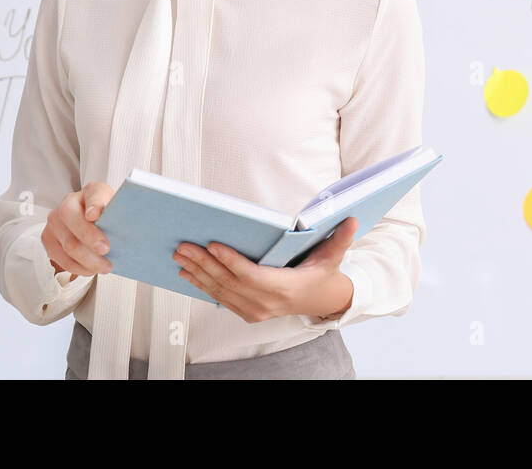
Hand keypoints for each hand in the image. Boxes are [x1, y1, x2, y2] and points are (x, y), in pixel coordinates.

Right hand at [42, 181, 115, 276]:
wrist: (90, 220)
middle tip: (106, 251)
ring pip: (68, 246)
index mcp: (89, 192)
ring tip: (105, 267)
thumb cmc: (106, 216)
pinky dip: (79, 268)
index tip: (95, 215)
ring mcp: (54, 223)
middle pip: (74, 222)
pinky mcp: (49, 241)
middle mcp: (67, 205)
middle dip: (90, 240)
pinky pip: (62, 259)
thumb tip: (108, 219)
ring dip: (88, 260)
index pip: (93, 196)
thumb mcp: (116, 208)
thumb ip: (116, 211)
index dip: (94, 205)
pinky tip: (91, 269)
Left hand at [172, 217, 358, 323]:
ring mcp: (255, 310)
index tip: (213, 245)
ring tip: (179, 256)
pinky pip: (220, 298)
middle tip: (184, 246)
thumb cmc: (322, 274)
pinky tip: (188, 272)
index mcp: (283, 288)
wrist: (322, 301)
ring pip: (220, 292)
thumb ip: (341, 239)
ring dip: (197, 273)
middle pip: (229, 282)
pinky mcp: (247, 312)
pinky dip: (202, 285)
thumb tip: (352, 220)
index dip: (230, 261)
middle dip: (204, 264)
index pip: (250, 275)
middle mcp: (266, 303)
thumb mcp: (334, 256)